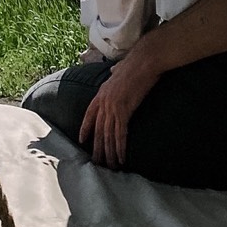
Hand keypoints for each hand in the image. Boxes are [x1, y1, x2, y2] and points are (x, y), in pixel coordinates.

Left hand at [80, 44, 160, 167]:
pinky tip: (121, 158)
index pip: (89, 114)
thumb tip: (113, 70)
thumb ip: (115, 72)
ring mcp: (112, 107)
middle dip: (97, 148)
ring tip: (110, 166)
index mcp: (101, 92)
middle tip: (97, 163)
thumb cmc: (136, 62)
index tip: (82, 140)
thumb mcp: (120, 68)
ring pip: (108, 135)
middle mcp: (104, 101)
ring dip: (109, 153)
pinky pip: (120, 134)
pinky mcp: (124, 111)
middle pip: (98, 130)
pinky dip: (120, 147)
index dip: (85, 128)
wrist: (145, 60)